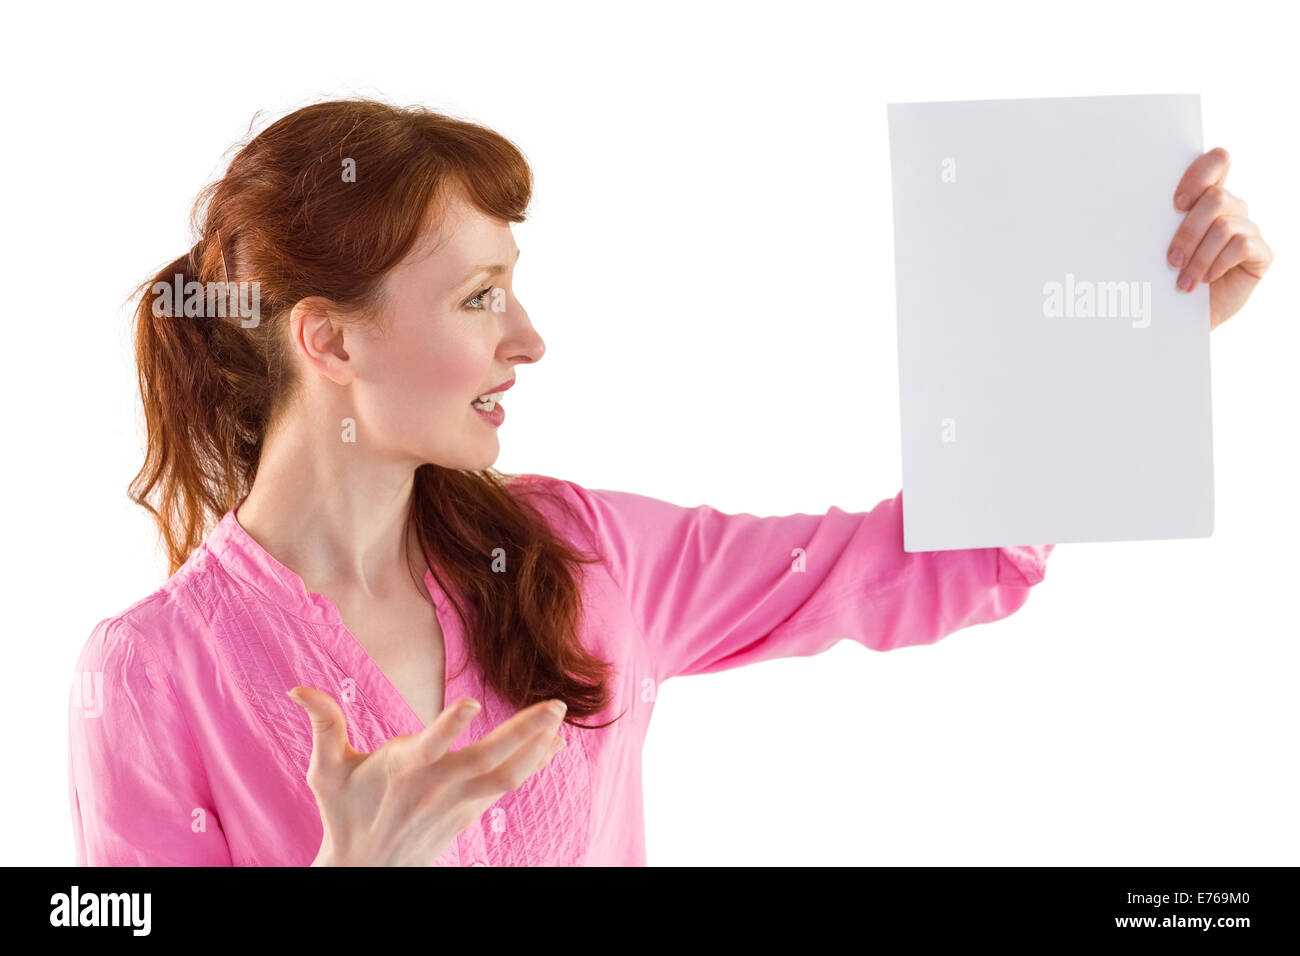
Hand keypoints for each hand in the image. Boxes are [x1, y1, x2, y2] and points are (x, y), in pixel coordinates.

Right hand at [286, 685, 567, 865]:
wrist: (364, 869)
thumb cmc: (344, 812)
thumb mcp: (328, 769)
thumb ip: (323, 724)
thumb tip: (296, 689)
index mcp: (403, 768)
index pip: (430, 745)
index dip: (449, 725)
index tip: (472, 703)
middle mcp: (436, 785)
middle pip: (487, 757)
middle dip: (524, 730)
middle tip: (555, 705)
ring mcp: (457, 800)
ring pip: (506, 775)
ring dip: (537, 747)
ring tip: (561, 722)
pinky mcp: (469, 811)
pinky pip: (506, 787)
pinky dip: (531, 765)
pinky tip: (551, 746)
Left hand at [1167, 147, 1272, 329]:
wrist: (1179, 316)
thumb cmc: (1164, 278)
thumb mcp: (1156, 246)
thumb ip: (1158, 221)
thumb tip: (1130, 204)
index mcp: (1206, 197)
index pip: (1217, 161)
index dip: (1199, 175)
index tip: (1175, 204)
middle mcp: (1232, 208)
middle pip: (1217, 198)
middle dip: (1188, 231)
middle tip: (1171, 260)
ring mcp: (1248, 229)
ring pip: (1225, 226)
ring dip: (1199, 256)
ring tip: (1183, 281)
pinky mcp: (1261, 253)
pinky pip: (1243, 245)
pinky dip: (1218, 263)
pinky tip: (1206, 279)